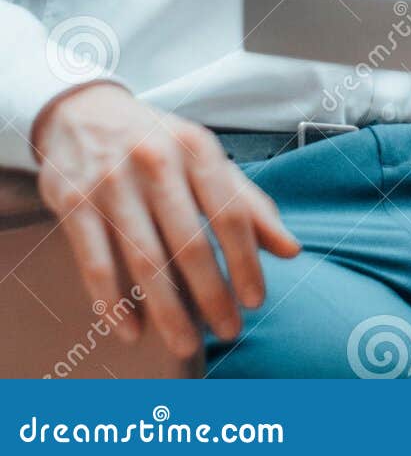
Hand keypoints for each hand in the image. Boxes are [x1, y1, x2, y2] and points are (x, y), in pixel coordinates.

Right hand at [33, 83, 300, 358]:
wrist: (84, 112)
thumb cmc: (157, 142)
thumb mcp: (205, 157)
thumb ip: (248, 201)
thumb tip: (291, 250)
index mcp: (196, 148)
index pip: (230, 211)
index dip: (246, 261)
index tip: (255, 300)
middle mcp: (156, 161)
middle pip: (190, 243)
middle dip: (212, 295)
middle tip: (228, 331)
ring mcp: (112, 182)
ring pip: (145, 260)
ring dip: (168, 310)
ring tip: (186, 344)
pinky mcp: (74, 202)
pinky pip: (96, 263)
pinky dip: (114, 304)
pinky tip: (132, 331)